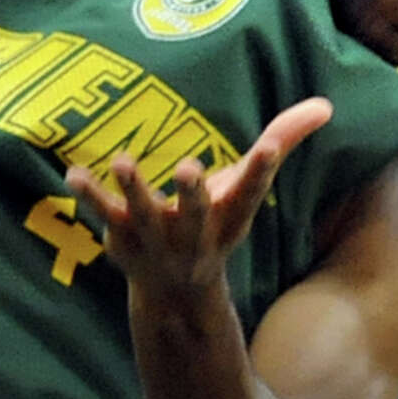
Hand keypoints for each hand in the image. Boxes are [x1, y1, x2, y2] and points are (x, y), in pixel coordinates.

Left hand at [66, 96, 331, 294]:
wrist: (175, 293)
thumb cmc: (216, 222)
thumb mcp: (247, 188)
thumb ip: (283, 139)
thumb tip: (325, 105)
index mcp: (230, 218)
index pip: (251, 192)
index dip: (262, 170)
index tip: (270, 148)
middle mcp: (194, 234)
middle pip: (195, 215)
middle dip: (191, 196)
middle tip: (187, 168)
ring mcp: (155, 240)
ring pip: (143, 216)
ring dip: (134, 191)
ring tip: (123, 161)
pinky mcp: (121, 239)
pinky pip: (103, 215)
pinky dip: (89, 196)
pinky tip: (72, 172)